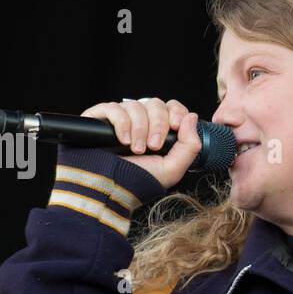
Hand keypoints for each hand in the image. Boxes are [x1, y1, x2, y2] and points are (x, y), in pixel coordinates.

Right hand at [80, 97, 200, 188]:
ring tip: (136, 149)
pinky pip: (113, 107)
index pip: (171, 107)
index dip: (175, 112)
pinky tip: (123, 141)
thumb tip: (192, 117)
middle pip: (155, 104)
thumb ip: (190, 145)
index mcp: (159, 131)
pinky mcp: (100, 118)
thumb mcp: (172, 169)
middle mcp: (140, 122)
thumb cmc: (140, 181)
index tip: (175, 126)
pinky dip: (122, 123)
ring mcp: (120, 119)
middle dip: (158, 124)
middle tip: (153, 146)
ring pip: (135, 105)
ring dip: (140, 128)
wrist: (111, 189)